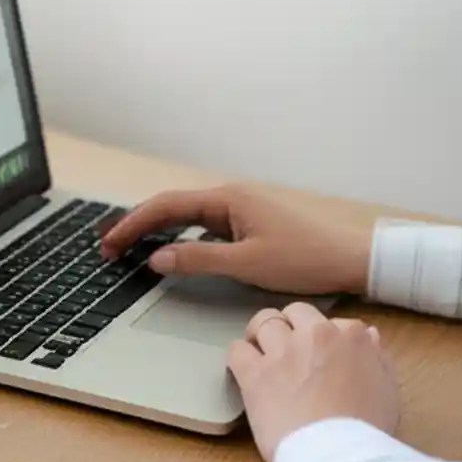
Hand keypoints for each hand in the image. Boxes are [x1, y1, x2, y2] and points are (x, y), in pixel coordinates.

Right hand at [99, 184, 371, 294]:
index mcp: (227, 199)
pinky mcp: (247, 223)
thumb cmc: (305, 259)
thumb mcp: (247, 264)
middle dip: (136, 225)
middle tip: (109, 248)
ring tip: (128, 248)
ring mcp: (239, 209)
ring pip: (185, 216)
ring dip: (155, 230)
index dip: (132, 225)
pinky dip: (177, 236)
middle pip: (170, 207)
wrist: (352, 259)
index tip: (108, 245)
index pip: (165, 207)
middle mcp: (230, 197)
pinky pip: (201, 226)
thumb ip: (198, 260)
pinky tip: (169, 251)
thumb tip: (155, 259)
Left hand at [228, 302, 398, 461]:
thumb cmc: (367, 429)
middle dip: (292, 326)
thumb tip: (367, 334)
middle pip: (296, 312)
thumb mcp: (387, 390)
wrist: (336, 453)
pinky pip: (236, 349)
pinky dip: (239, 356)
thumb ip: (376, 358)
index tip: (323, 356)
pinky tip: (245, 370)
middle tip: (289, 349)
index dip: (327, 339)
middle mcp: (314, 334)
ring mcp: (281, 351)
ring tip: (263, 354)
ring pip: (264, 323)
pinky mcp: (254, 372)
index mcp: (351, 336)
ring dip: (263, 336)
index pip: (335, 322)